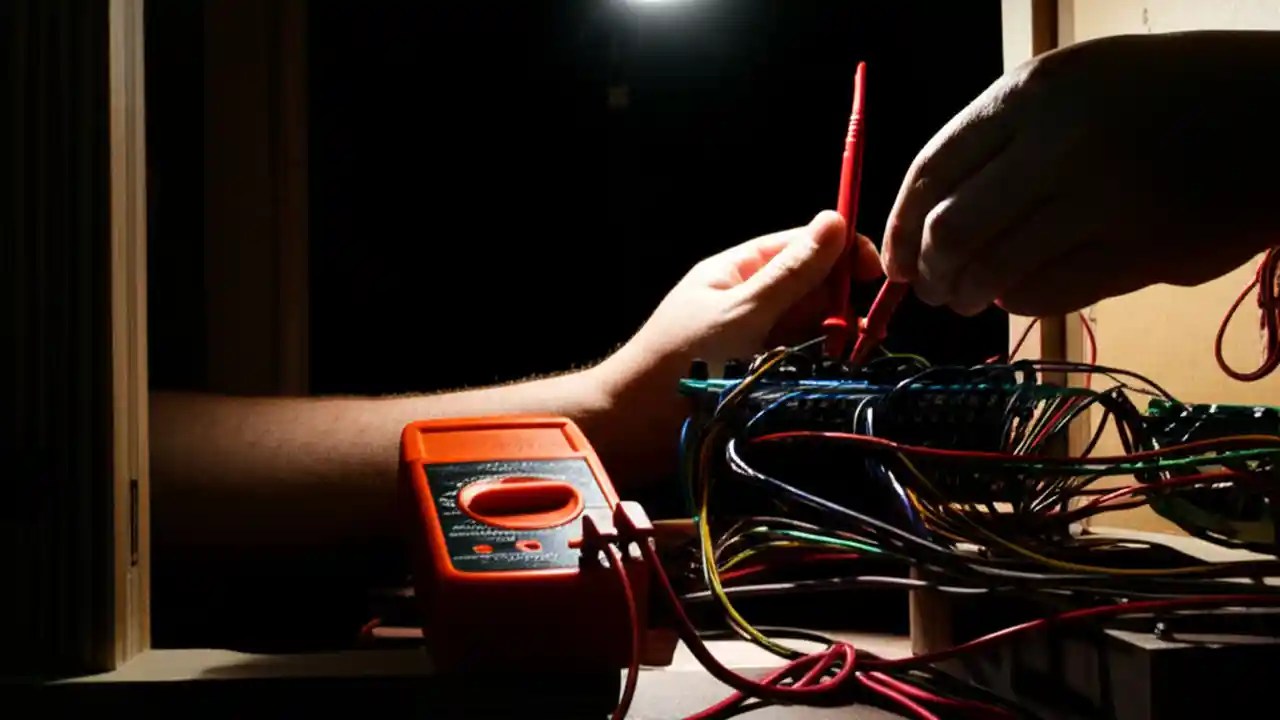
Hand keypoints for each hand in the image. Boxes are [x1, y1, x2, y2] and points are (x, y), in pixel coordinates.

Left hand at [596, 210, 876, 425]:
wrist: (637, 427)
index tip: (877, 272)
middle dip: (842, 299)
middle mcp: (748, 298)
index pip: (799, 244)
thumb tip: (834, 221)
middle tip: (868, 327)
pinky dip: (821, 360)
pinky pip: (799, 356)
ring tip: (854, 352)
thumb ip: (791, 273)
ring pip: (809, 323)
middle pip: (810, 285)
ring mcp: (753, 337)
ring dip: (835, 333)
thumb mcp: (742, 311)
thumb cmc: (681, 361)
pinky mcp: (757, 373)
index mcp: (736, 270)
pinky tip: (837, 370)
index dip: (840, 250)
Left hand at [881, 31, 1279, 316]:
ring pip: (997, 272)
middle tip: (931, 288)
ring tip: (969, 297)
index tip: (893, 260)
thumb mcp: (1075, 84)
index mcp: (1034, 92)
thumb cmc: (1162, 93)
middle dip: (929, 272)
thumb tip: (928, 218)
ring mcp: (1105, 200)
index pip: (932, 172)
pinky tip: (1018, 294)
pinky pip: (1050, 294)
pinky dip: (1020, 302)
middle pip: (953, 231)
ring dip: (970, 295)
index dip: (899, 227)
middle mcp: (1062, 143)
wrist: (1276, 110)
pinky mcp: (1143, 252)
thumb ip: (1004, 139)